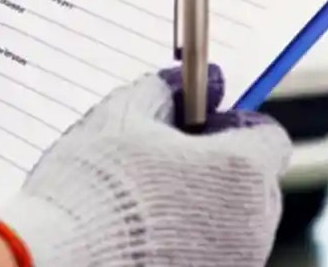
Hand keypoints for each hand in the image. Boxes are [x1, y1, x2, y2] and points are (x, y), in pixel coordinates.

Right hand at [0, 64, 290, 266]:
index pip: (270, 138)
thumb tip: (205, 79)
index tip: (201, 123)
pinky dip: (189, 241)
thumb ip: (172, 90)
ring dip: (205, 206)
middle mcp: (252, 224)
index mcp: (241, 171)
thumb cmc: (92, 185)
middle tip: (168, 159)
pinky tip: (144, 232)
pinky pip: (213, 254)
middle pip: (255, 183)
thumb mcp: (125, 115)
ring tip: (147, 200)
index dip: (235, 125)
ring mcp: (234, 262)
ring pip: (234, 223)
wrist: (58, 256)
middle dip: (221, 167)